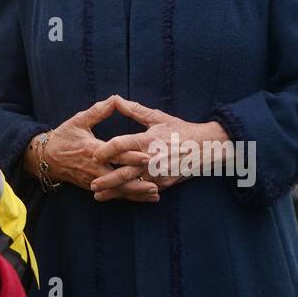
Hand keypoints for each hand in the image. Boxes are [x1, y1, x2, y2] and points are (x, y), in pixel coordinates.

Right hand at [23, 97, 156, 201]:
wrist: (45, 158)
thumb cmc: (64, 137)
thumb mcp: (78, 121)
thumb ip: (98, 111)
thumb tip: (114, 99)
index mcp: (92, 150)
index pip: (114, 154)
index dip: (131, 156)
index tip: (147, 156)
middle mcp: (94, 168)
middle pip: (119, 177)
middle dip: (137, 182)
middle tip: (156, 183)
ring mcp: (93, 180)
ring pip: (117, 189)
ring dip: (136, 193)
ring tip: (155, 194)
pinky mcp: (92, 187)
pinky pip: (112, 194)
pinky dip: (128, 197)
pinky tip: (142, 198)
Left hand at [89, 97, 230, 201]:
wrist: (206, 148)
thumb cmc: (180, 130)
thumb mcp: (157, 117)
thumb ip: (134, 109)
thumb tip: (115, 98)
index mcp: (148, 140)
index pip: (121, 145)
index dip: (106, 150)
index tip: (93, 155)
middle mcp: (151, 159)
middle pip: (124, 172)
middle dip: (106, 179)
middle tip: (91, 184)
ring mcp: (158, 174)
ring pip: (132, 185)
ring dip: (115, 192)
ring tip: (99, 195)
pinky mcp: (163, 183)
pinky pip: (144, 191)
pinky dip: (130, 195)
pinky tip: (118, 197)